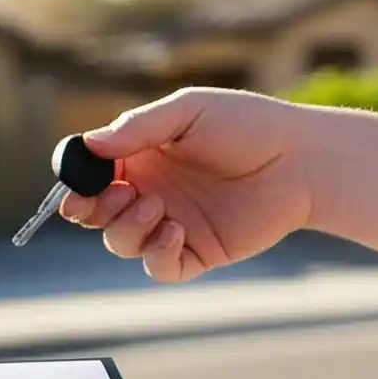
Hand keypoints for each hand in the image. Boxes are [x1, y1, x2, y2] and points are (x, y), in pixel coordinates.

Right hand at [59, 88, 313, 281]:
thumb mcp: (189, 111)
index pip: (90, 176)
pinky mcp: (196, 252)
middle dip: (95, 210)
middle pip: (96, 215)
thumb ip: (137, 127)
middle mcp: (149, 191)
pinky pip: (159, 267)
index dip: (75, 184)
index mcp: (140, 156)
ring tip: (157, 206)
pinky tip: (176, 231)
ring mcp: (170, 223)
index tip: (74, 187)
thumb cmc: (249, 125)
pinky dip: (157, 254)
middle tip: (120, 195)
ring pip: (121, 243)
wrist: (302, 161)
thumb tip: (89, 145)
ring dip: (127, 228)